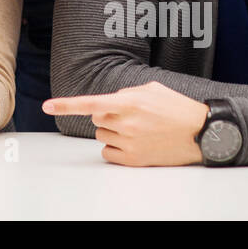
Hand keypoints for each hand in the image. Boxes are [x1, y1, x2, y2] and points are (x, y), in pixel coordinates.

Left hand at [43, 81, 209, 166]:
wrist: (201, 133)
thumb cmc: (177, 108)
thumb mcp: (151, 88)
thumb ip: (125, 92)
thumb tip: (110, 101)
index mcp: (129, 102)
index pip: (90, 103)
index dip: (66, 105)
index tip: (46, 106)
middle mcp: (126, 123)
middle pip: (96, 119)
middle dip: (107, 115)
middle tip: (130, 115)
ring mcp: (129, 143)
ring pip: (102, 135)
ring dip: (113, 131)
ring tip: (139, 129)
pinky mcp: (134, 160)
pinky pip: (108, 153)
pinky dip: (115, 148)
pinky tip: (134, 143)